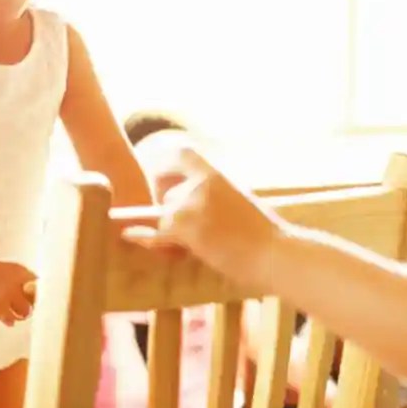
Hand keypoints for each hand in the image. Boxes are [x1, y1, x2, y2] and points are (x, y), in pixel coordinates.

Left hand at [122, 144, 280, 286]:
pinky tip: (131, 236)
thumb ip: (219, 195)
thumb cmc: (267, 234)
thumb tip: (205, 203)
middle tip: (179, 227)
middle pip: (167, 194)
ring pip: (164, 216)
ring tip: (194, 245)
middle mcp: (201, 185)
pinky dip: (145, 238)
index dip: (166, 165)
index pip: (182, 154)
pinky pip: (158, 233)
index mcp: (217, 175)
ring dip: (171, 232)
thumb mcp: (243, 200)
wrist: (275, 253)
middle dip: (167, 211)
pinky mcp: (187, 229)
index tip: (165, 182)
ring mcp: (192, 206)